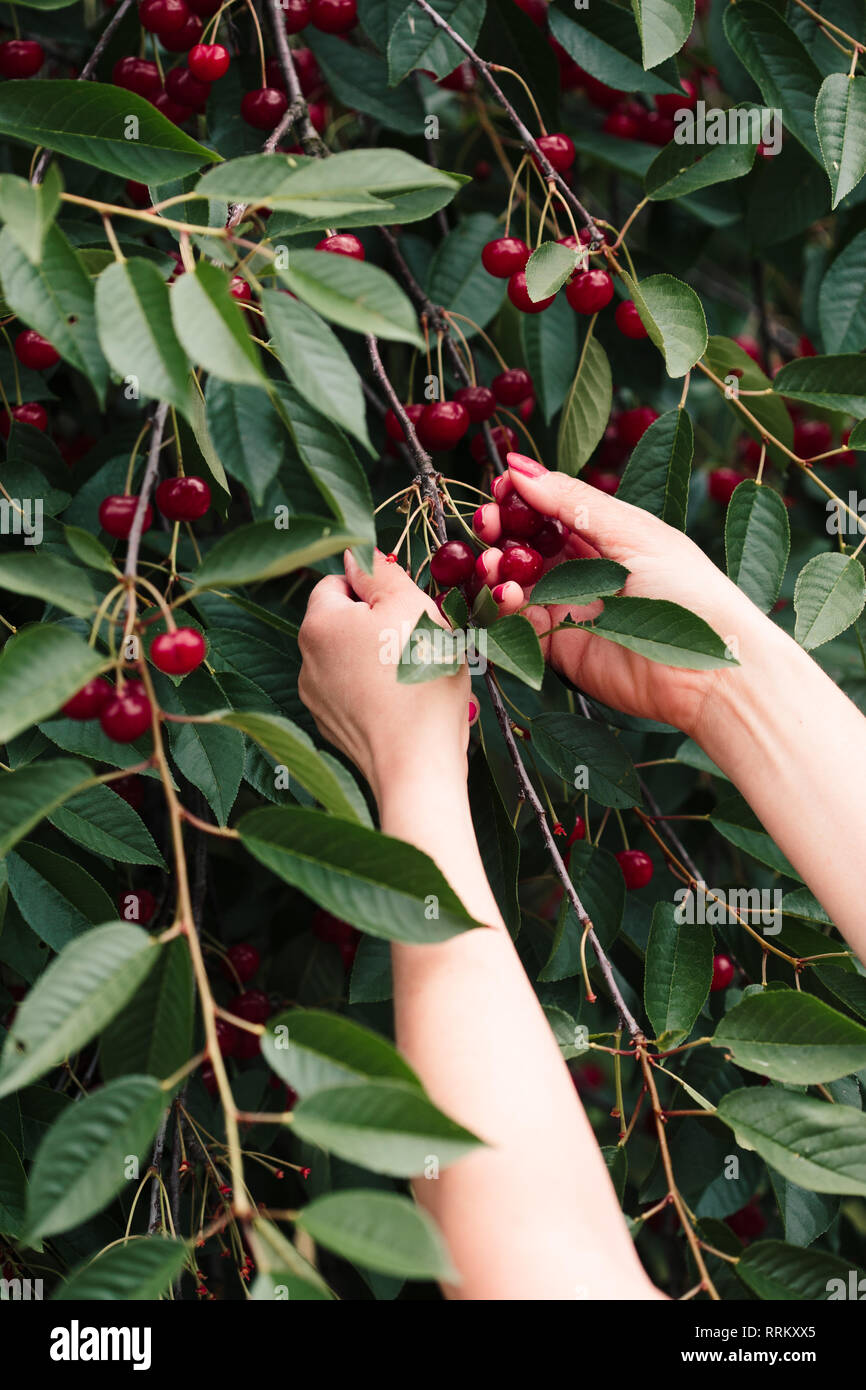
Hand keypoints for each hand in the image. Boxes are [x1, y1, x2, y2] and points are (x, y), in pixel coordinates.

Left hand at [298, 549, 471, 805]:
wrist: (417, 764)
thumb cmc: (419, 678)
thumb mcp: (411, 606)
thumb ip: (381, 573)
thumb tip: (356, 554)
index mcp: (317, 624)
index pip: (338, 583)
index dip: (376, 589)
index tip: (407, 608)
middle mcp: (305, 661)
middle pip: (346, 623)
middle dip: (381, 626)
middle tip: (420, 641)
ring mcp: (317, 701)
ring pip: (352, 661)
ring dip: (381, 660)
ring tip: (418, 676)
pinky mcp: (335, 731)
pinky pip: (357, 696)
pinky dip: (379, 694)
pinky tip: (408, 705)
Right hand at [481, 454, 772, 735]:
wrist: (710, 670)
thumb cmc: (689, 592)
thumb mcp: (633, 532)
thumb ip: (574, 502)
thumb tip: (520, 466)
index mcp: (608, 536)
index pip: (552, 509)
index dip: (523, 497)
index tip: (500, 485)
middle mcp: (585, 571)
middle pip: (526, 545)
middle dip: (501, 531)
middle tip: (488, 522)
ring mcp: (570, 610)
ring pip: (515, 584)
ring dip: (496, 569)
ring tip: (492, 563)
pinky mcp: (561, 649)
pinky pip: (520, 624)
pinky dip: (504, 608)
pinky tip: (507, 594)